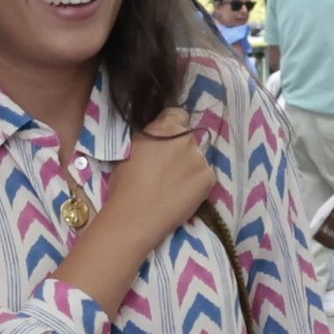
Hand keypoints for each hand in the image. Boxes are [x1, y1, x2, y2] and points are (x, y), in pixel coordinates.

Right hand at [102, 108, 219, 251]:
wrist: (135, 218)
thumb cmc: (124, 186)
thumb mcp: (130, 150)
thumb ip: (149, 139)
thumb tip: (156, 140)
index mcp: (165, 127)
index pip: (178, 115)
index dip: (171, 128)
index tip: (164, 143)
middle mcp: (186, 138)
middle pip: (188, 137)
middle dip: (180, 149)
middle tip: (166, 169)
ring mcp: (200, 158)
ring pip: (197, 157)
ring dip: (188, 166)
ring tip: (173, 186)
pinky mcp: (209, 178)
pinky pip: (204, 176)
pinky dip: (196, 184)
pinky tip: (181, 195)